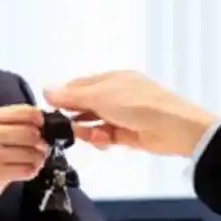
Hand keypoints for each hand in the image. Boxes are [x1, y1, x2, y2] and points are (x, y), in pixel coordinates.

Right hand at [0, 105, 48, 218]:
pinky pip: (26, 170)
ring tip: (35, 161)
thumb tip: (44, 125)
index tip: (41, 128)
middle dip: (41, 142)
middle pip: (29, 132)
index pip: (24, 111)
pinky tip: (27, 171)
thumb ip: (15, 124)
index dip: (39, 120)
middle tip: (41, 148)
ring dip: (38, 159)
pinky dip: (32, 171)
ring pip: (30, 153)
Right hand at [43, 71, 217, 156]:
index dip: (65, 96)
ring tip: (85, 135)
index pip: (80, 85)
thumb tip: (46, 89)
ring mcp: (124, 115)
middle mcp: (117, 95)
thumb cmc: (139, 104)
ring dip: (87, 130)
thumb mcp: (100, 96)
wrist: (174, 128)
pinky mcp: (129, 134)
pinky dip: (101, 139)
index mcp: (112, 79)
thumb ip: (72, 95)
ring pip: (95, 123)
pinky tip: (101, 141)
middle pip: (87, 105)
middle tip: (63, 126)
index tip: (51, 108)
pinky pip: (107, 136)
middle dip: (75, 116)